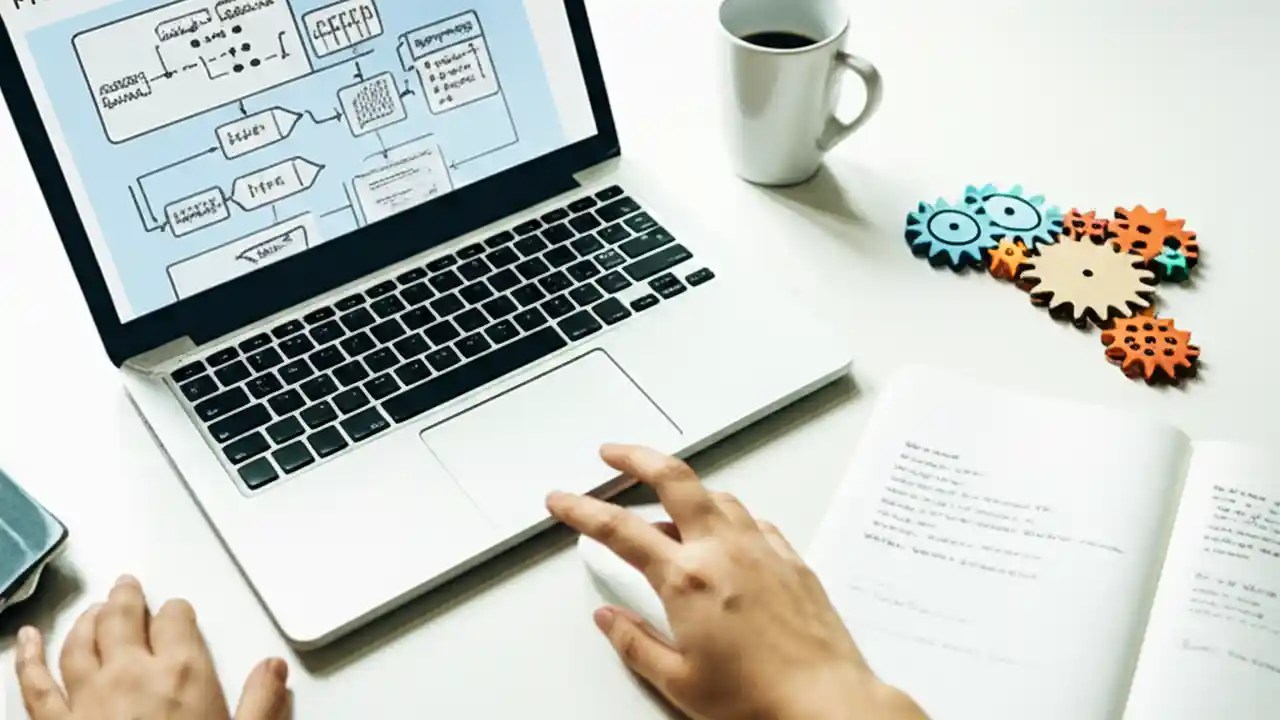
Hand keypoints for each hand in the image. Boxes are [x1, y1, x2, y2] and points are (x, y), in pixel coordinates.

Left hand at [15, 576, 288, 719]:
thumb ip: (260, 701)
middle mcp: (132, 674)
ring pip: (81, 641)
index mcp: (183, 673)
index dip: (177, 611)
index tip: (179, 612)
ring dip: (87, 619)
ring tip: (93, 608)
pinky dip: (29, 657)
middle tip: (127, 587)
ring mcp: (88, 697)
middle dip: (126, 598)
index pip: (177, 619)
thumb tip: (273, 669)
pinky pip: (37, 683)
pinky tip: (26, 640)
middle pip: (123, 618)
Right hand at [547, 445, 926, 719]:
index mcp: (688, 579)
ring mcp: (762, 549)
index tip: (563, 501)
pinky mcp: (791, 559)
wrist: (828, 705)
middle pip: (673, 478)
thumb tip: (610, 620)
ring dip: (683, 488)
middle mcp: (724, 552)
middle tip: (613, 454)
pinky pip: (751, 520)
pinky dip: (727, 515)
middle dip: (636, 457)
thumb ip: (635, 643)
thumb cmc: (760, 698)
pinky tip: (724, 530)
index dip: (582, 510)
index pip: (619, 530)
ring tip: (663, 497)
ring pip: (716, 494)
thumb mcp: (678, 681)